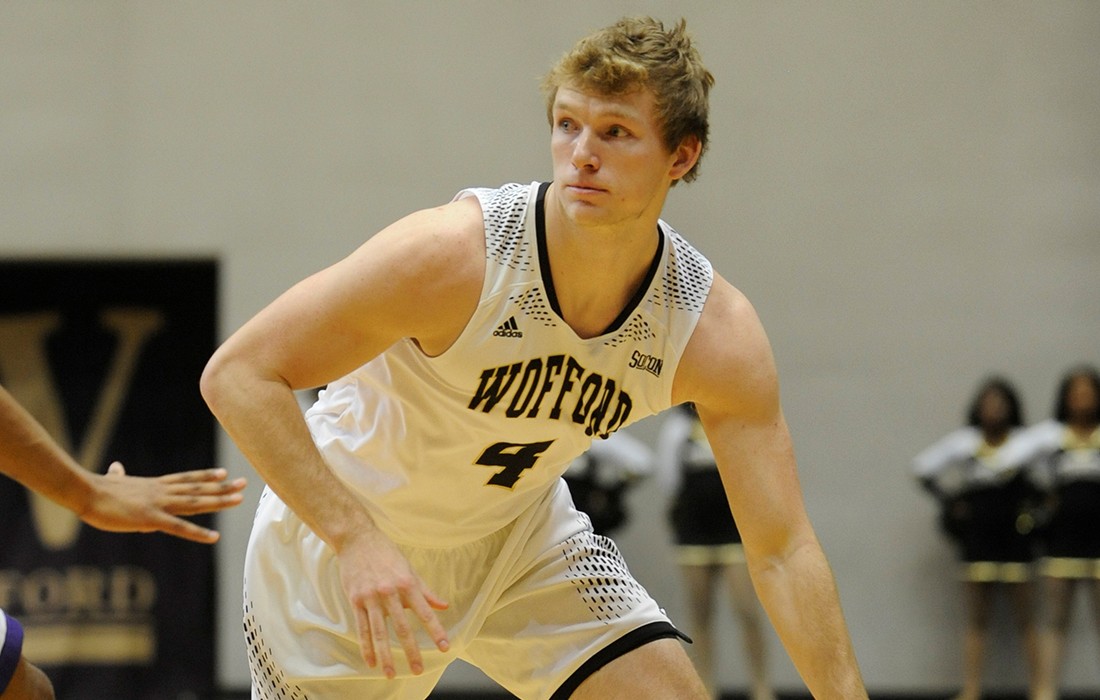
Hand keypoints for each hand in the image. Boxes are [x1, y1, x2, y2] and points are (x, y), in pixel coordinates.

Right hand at [79, 462, 246, 542]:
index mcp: (154, 485)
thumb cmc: (96, 489)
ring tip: (239, 499)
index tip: (224, 473)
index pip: (186, 479)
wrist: (86, 492)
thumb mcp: (113, 480)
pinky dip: (198, 533)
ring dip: (219, 502)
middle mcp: (162, 492)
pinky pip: (180, 527)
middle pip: (198, 489)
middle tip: (244, 483)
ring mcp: (159, 504)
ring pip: (195, 502)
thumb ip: (119, 475)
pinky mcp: (151, 519)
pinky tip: (214, 537)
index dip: (206, 477)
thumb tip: (116, 467)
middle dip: (222, 487)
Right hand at [335, 530, 449, 678]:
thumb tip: (444, 605)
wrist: (357, 539)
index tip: (444, 646)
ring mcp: (371, 597)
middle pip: (402, 627)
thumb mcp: (409, 569)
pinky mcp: (355, 600)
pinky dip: (367, 646)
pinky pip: (362, 628)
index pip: (425, 612)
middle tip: (418, 669)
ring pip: (380, 632)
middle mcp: (390, 592)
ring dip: (386, 655)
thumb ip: (426, 590)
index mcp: (407, 584)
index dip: (436, 630)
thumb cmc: (386, 554)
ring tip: (392, 673)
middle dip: (411, 650)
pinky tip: (371, 662)